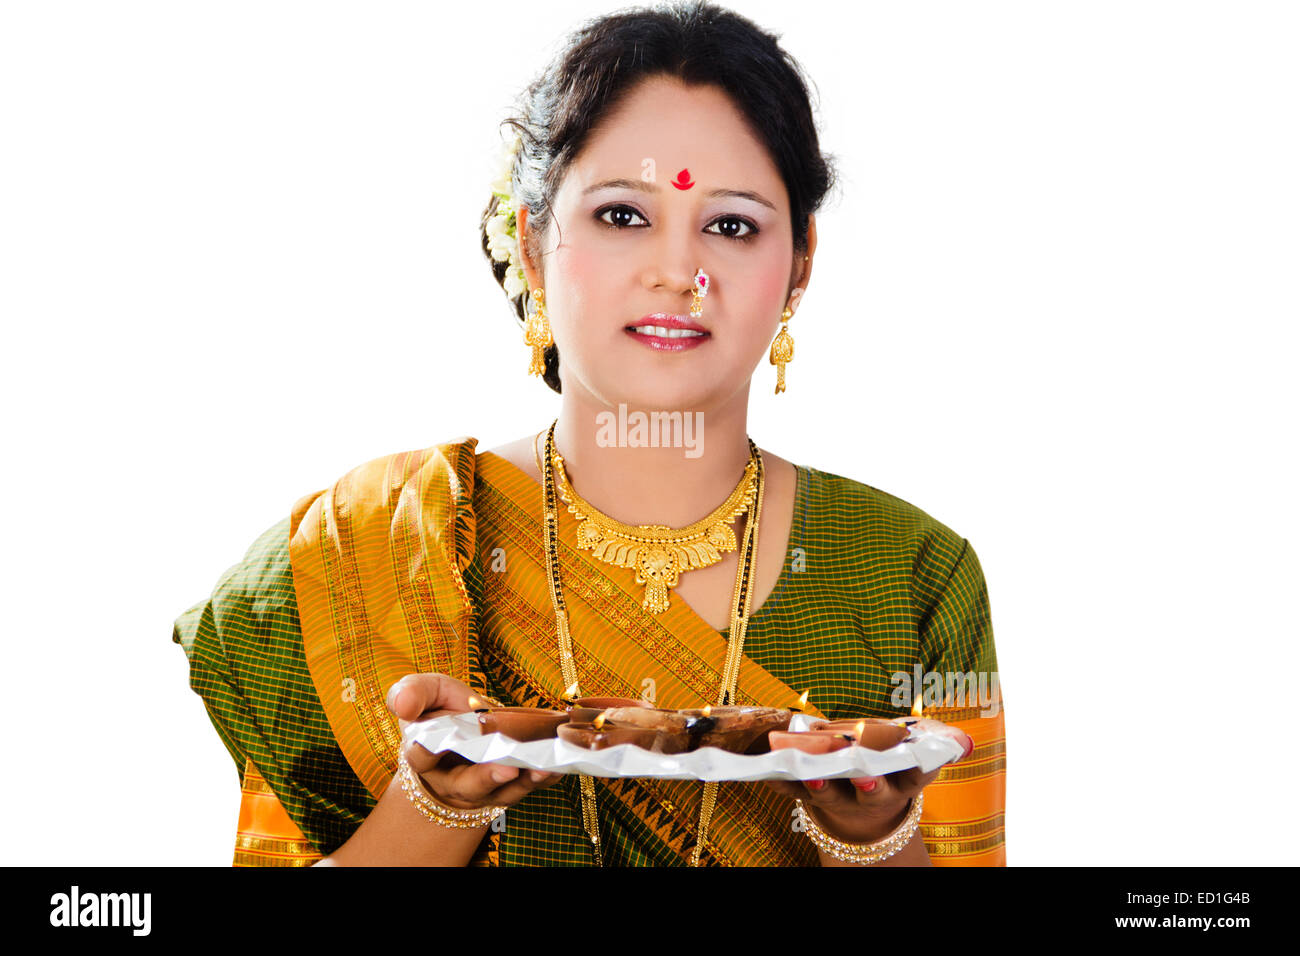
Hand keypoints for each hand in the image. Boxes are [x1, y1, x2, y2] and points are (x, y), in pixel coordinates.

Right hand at [386, 673, 562, 813]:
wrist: (464, 731)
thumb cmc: (441, 710)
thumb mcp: (426, 692)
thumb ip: (412, 693)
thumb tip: (402, 703)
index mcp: (426, 755)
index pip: (422, 758)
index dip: (426, 751)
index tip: (433, 745)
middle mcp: (454, 778)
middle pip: (468, 784)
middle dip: (487, 778)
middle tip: (506, 770)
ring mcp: (485, 786)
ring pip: (502, 791)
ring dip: (523, 782)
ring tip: (542, 768)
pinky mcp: (512, 786)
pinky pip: (529, 787)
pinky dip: (544, 779)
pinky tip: (559, 766)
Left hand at [764, 721, 974, 843]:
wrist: (863, 801)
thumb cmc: (890, 759)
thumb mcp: (915, 751)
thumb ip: (936, 741)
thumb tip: (962, 742)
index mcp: (903, 780)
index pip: (917, 776)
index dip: (919, 769)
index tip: (917, 761)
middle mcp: (873, 794)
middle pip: (872, 791)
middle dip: (868, 784)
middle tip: (863, 775)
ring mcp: (840, 798)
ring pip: (831, 794)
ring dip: (820, 782)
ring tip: (810, 769)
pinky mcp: (810, 796)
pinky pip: (793, 791)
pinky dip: (780, 781)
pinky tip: (767, 771)